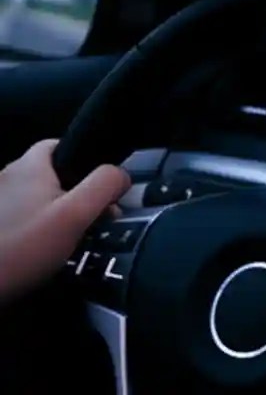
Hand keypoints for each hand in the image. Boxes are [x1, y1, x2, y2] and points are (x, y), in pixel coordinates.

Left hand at [0, 140, 130, 304]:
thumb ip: (105, 186)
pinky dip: (38, 230)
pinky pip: (24, 220)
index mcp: (27, 166)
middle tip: (95, 220)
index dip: (85, 159)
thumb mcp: (76, 213)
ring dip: (57, 214)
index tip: (102, 187)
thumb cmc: (25, 247)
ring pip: (37, 199)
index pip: (59, 144)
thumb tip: (123, 175)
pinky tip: (46, 252)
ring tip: (74, 240)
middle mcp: (6, 179)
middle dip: (76, 192)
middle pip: (51, 175)